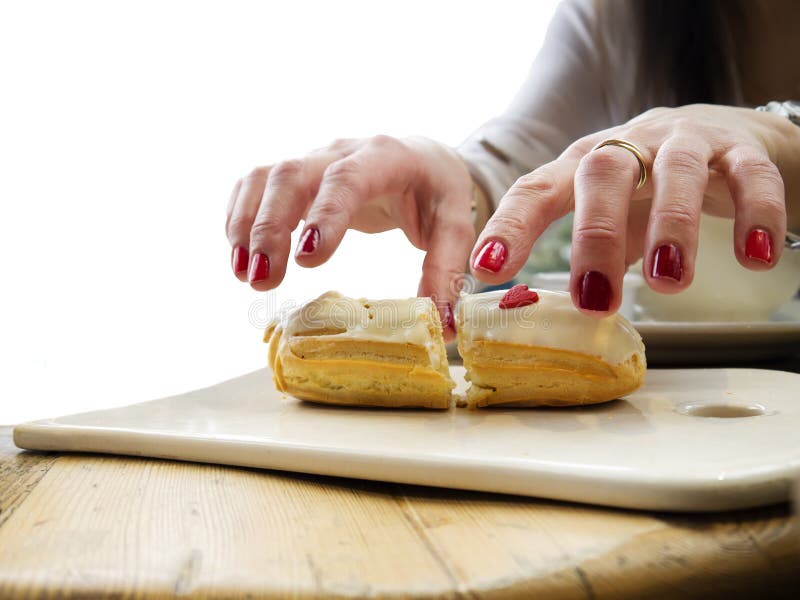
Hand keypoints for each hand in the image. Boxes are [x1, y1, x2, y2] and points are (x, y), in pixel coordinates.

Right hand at [225, 136, 474, 338]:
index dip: (325, 214)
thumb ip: (446, 270)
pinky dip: (240, 216)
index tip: (307, 260)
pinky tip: (239, 256)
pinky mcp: (297, 175)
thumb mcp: (453, 226)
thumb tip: (443, 327)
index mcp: (387, 158)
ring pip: (265, 178)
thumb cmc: (437, 192)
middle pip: (292, 175)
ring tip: (243, 275)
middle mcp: (343, 151)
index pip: (349, 178)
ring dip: (246, 224)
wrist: (422, 159)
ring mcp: (314, 160)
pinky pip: (256, 185)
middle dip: (269, 227)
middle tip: (262, 280)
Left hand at [471, 104, 799, 314]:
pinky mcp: (740, 148)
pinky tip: (756, 257)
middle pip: (602, 173)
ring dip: (670, 228)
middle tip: (594, 299)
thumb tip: (549, 314)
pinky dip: (754, 215)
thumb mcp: (609, 212)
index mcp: (582, 164)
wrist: (726, 134)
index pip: (536, 189)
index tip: (487, 270)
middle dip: (594, 236)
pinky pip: (750, 176)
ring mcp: (685, 142)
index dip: (510, 226)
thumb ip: (587, 255)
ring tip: (669, 283)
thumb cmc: (648, 185)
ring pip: (676, 172)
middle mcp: (629, 144)